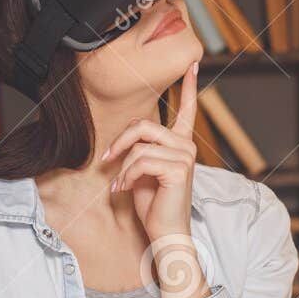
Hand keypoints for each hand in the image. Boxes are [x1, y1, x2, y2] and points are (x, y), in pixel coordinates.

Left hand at [104, 63, 201, 243]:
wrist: (164, 232)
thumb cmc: (153, 204)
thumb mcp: (142, 171)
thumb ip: (140, 150)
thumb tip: (125, 140)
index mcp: (180, 144)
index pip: (188, 110)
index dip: (188, 86)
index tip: (191, 64)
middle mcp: (186, 146)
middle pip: (143, 126)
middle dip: (120, 143)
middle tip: (107, 160)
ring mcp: (185, 156)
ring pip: (139, 145)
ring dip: (122, 166)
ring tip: (120, 183)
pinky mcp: (178, 169)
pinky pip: (140, 160)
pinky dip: (127, 176)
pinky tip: (125, 189)